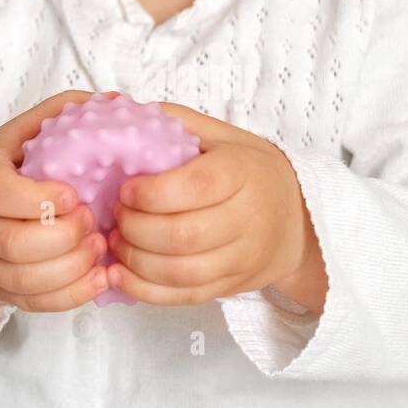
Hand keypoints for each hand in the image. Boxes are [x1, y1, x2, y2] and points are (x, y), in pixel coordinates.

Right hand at [0, 91, 117, 336]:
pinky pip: (33, 304)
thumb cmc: (11, 165)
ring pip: (22, 280)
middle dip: (62, 238)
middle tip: (93, 223)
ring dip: (70, 269)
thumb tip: (118, 102)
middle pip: (11, 244)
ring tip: (100, 249)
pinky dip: (70, 296)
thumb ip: (66, 114)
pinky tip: (100, 278)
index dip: (37, 199)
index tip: (74, 194)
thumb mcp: (27, 130)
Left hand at [104, 103, 324, 311]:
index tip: (126, 188)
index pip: (196, 187)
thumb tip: (110, 109)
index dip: (151, 192)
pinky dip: (145, 291)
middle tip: (117, 215)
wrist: (297, 219)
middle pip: (183, 236)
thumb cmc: (247, 171)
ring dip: (136, 260)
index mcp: (244, 173)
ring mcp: (242, 259)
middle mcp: (248, 219)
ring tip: (116, 242)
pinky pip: (183, 298)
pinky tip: (121, 274)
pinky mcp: (231, 287)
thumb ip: (172, 123)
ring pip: (181, 272)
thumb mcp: (220, 137)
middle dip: (136, 228)